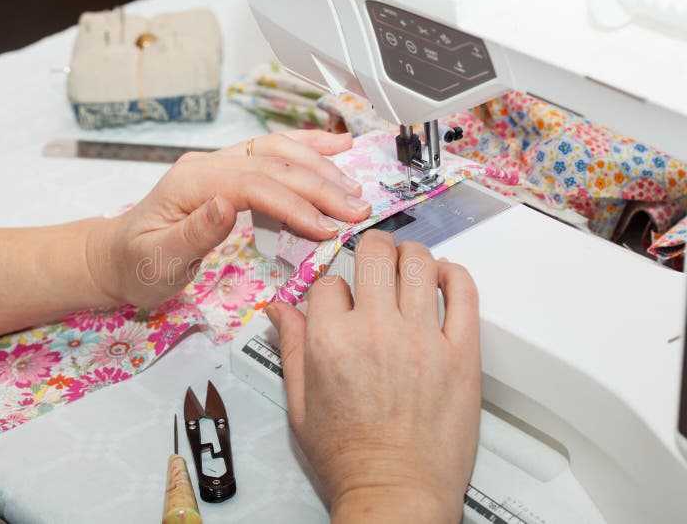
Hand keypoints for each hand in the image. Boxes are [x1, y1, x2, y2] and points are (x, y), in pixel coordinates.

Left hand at [85, 130, 370, 307]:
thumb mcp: (158, 260)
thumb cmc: (136, 264)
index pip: (254, 184)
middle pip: (274, 163)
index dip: (295, 203)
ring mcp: (219, 163)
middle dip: (320, 184)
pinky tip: (334, 147)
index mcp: (192, 182)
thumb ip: (193, 234)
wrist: (116, 256)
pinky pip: (272, 151)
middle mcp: (208, 164)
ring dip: (320, 164)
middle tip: (357, 208)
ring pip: (278, 150)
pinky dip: (306, 148)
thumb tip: (227, 205)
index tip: (328, 227)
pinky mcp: (229, 170)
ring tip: (354, 184)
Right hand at [265, 230, 480, 522]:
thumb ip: (290, 348)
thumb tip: (279, 308)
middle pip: (375, 253)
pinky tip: (445, 277)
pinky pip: (465, 293)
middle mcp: (376, 331)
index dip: (332, 287)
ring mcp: (423, 339)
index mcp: (330, 342)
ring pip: (420, 263)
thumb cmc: (349, 459)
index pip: (329, 281)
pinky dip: (455, 275)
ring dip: (411, 256)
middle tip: (374, 257)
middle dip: (370, 248)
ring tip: (408, 265)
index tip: (340, 299)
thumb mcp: (300, 405)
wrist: (396, 494)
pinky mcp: (462, 353)